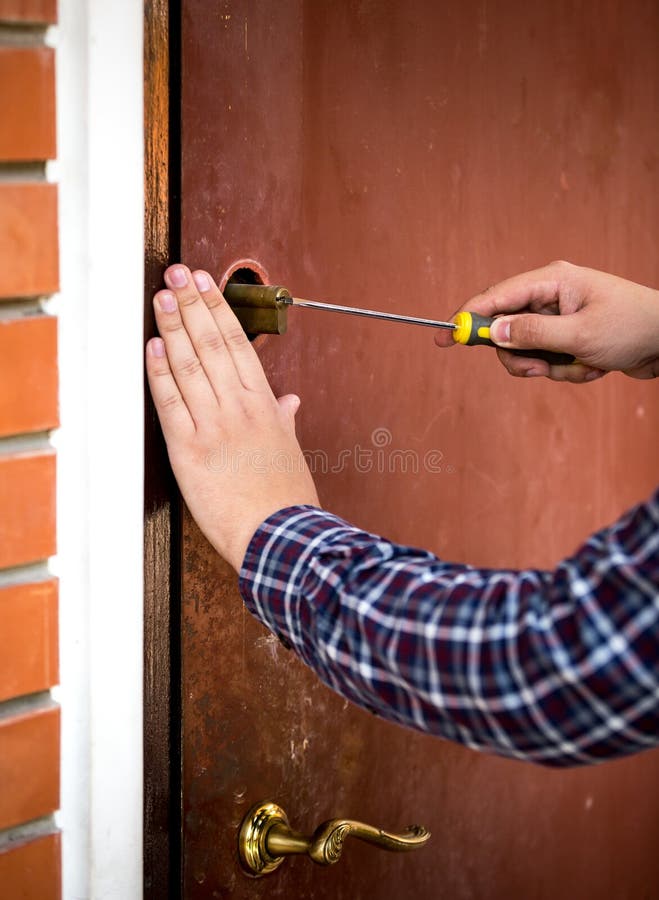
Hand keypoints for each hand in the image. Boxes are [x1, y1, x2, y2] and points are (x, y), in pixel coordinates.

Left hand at [145, 264, 319, 570]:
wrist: (278, 535)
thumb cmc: (286, 497)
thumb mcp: (291, 451)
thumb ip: (285, 418)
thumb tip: (289, 399)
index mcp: (264, 405)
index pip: (239, 344)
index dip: (218, 309)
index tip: (205, 284)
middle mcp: (239, 407)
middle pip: (211, 344)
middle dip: (191, 304)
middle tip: (176, 273)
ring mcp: (214, 426)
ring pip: (190, 365)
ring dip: (173, 326)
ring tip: (160, 296)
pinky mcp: (190, 450)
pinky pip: (171, 403)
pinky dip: (160, 372)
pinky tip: (152, 346)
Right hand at [434, 260, 658, 381]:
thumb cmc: (631, 327)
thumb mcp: (579, 335)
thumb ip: (532, 334)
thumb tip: (492, 333)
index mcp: (552, 281)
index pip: (496, 296)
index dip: (467, 317)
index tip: (444, 337)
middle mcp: (552, 296)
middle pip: (507, 330)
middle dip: (520, 356)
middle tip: (536, 371)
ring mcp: (560, 318)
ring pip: (528, 350)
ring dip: (551, 367)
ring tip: (580, 366)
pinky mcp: (568, 338)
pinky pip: (550, 360)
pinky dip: (568, 370)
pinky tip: (594, 366)